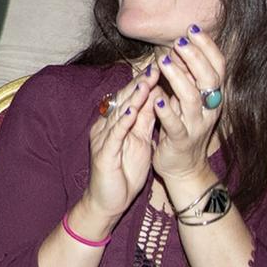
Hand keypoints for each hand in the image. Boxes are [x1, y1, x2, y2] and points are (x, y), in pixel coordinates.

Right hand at [74, 65, 162, 236]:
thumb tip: (157, 97)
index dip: (146, 81)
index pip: (131, 97)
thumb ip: (145, 121)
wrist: (106, 202)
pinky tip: (132, 110)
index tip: (163, 66)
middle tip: (157, 64)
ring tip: (146, 81)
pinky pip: (114, 134)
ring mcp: (103, 138)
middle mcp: (106, 126)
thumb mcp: (139, 142)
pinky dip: (123, 121)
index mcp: (116, 123)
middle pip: (124, 99)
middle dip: (141, 82)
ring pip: (118, 112)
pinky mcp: (103, 153)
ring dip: (132, 97)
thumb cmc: (123, 173)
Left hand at [153, 29, 224, 199]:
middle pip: (209, 79)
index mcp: (212, 96)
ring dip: (178, 79)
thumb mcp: (187, 98)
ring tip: (164, 63)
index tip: (193, 28)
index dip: (208, 47)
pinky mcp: (181, 140)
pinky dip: (166, 110)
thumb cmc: (182, 124)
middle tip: (179, 41)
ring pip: (192, 99)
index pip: (218, 67)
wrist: (183, 165)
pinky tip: (156, 98)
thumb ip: (185, 75)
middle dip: (195, 58)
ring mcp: (196, 125)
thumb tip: (179, 46)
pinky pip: (175, 125)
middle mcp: (209, 109)